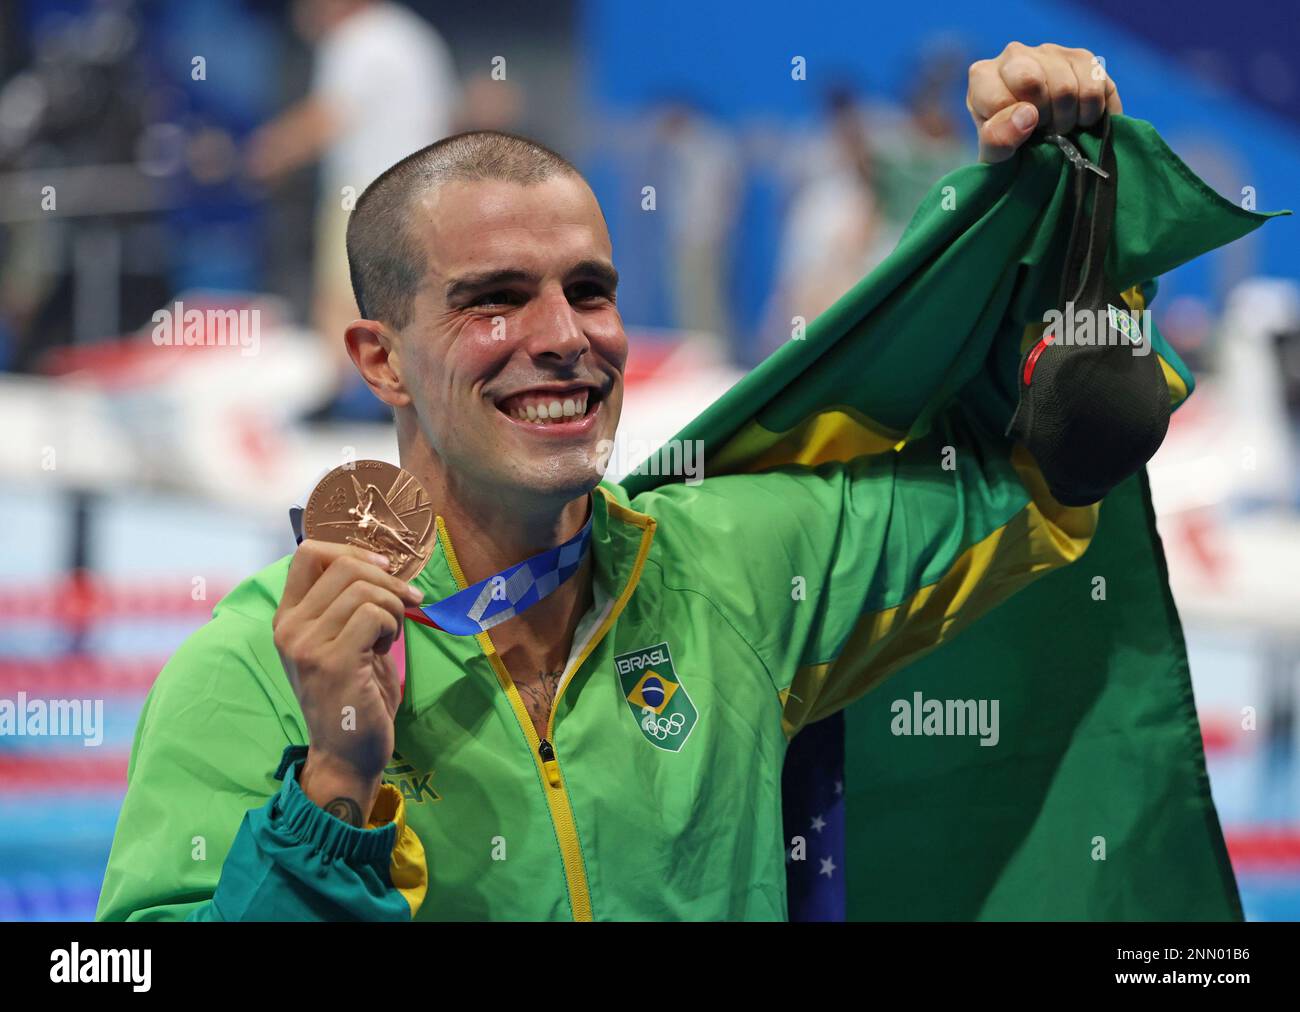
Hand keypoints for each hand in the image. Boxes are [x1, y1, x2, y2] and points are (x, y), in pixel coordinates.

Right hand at [272, 540, 422, 821]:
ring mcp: (306, 644)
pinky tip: (385, 649)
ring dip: (393, 608)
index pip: (308, 553)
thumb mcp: (344, 640)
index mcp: (288, 617)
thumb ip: (348, 603)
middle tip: (406, 605)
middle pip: (344, 565)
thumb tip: (383, 562)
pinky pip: (374, 615)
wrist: (347, 754)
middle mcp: (289, 627)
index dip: (352, 550)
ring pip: (364, 589)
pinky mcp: (332, 661)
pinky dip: (392, 626)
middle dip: (387, 581)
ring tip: (389, 637)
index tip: (384, 568)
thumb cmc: (353, 695)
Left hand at [967, 42, 1122, 163]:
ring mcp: (1050, 51)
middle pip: (1030, 81)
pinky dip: (1089, 114)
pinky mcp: (1083, 57)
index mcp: (983, 76)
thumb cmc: (1012, 148)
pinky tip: (1079, 118)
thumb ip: (997, 140)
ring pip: (1065, 88)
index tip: (1018, 134)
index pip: (999, 99)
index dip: (1014, 126)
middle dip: (1040, 117)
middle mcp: (1014, 55)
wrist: (1043, 146)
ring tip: (1058, 126)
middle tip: (1041, 129)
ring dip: (1066, 120)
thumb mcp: (995, 157)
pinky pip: (1093, 88)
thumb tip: (1026, 116)